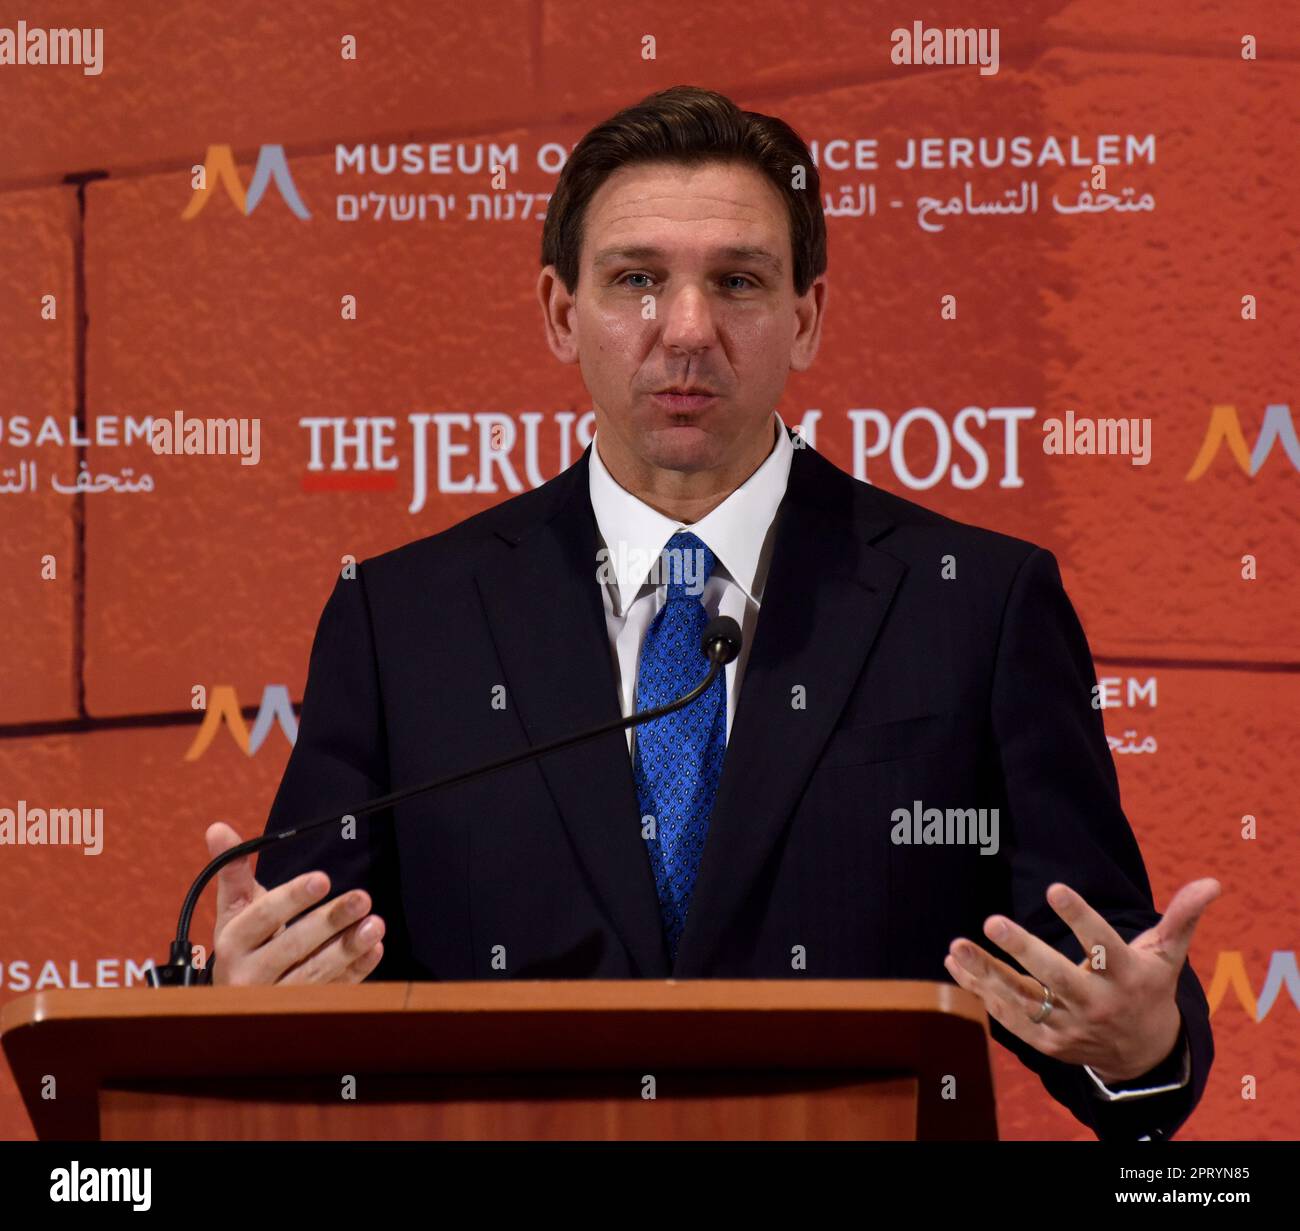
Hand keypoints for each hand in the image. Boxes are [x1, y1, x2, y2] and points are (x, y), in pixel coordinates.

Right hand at [206, 822, 385, 985]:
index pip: (264, 917)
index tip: (322, 878)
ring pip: (314, 974)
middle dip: (329, 921)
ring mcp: (276, 998)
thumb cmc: (243, 945)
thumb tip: (218, 828)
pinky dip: (356, 971)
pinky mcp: (302, 1012)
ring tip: (375, 924)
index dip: (292, 897)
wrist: (234, 1001)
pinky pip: (333, 992)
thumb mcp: (234, 910)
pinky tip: (375, 949)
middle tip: (362, 897)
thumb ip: (233, 870)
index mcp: (232, 942)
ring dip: (348, 947)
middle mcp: (248, 974)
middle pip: (292, 946)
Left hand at [943, 877, 1220, 1082]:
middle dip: (1024, 950)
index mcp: (1125, 978)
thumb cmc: (1148, 989)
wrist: (1143, 1056)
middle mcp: (1096, 1004)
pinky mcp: (1047, 1042)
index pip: (1102, 945)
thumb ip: (1181, 917)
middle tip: (992, 921)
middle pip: (1056, 978)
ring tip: (957, 945)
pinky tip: (956, 965)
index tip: (1054, 888)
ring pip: (1023, 999)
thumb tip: (1211, 881)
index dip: (1079, 917)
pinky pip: (1009, 1016)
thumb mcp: (1166, 955)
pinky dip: (981, 991)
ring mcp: (1069, 1026)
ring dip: (987, 972)